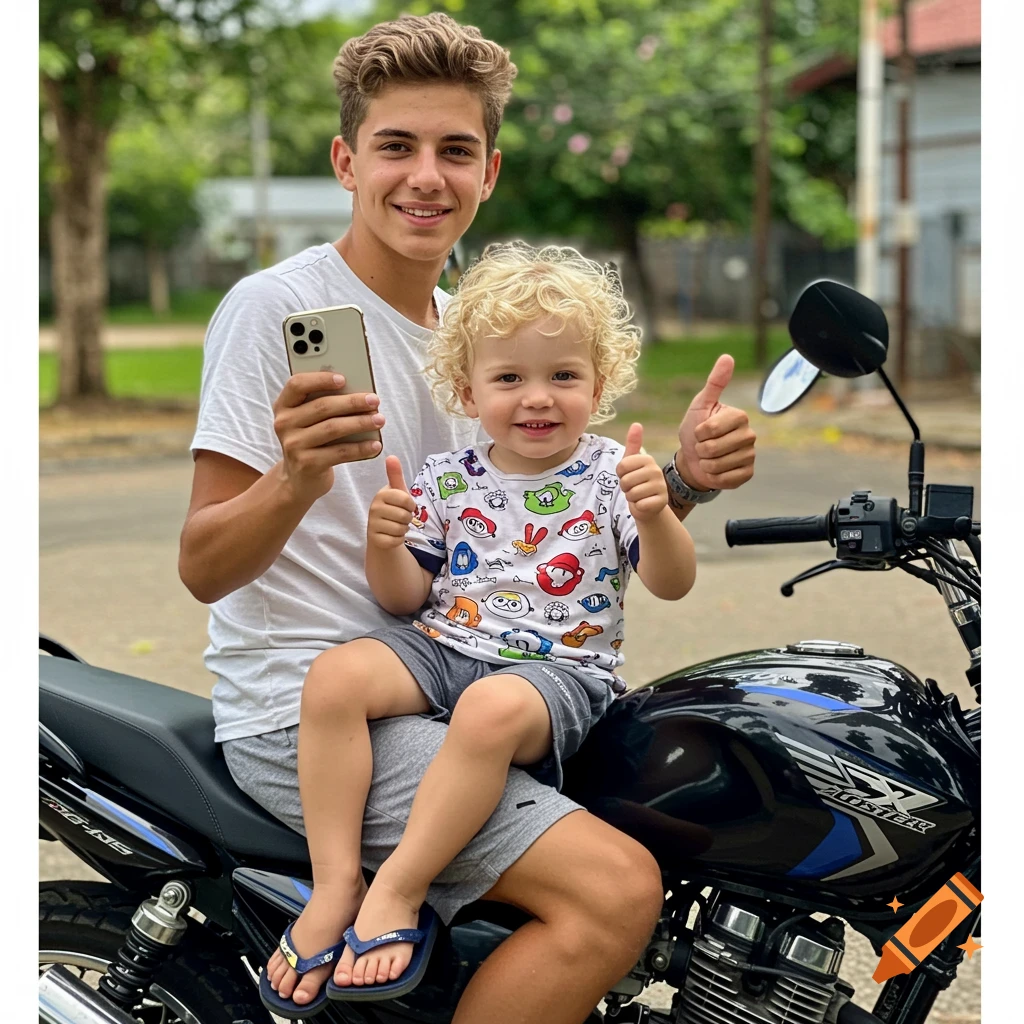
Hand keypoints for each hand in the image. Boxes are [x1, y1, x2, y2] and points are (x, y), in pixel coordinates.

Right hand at [272, 372, 384, 499]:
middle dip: (352, 402)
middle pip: (322, 407)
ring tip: (380, 420)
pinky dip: (360, 448)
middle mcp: (284, 424)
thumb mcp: (309, 420)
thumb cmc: (312, 440)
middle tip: (375, 400)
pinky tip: (376, 445)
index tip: (344, 378)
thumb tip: (359, 392)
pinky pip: (340, 452)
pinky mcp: (307, 464)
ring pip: (333, 428)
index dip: (320, 379)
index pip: (297, 384)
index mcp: (284, 406)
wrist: (299, 479)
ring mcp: (294, 445)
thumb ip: (324, 404)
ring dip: (360, 423)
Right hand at [368, 456, 417, 549]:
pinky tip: (392, 535)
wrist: (382, 529)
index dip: (411, 505)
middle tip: (400, 517)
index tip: (406, 506)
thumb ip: (395, 475)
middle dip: (408, 518)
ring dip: (403, 529)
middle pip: (405, 516)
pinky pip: (396, 540)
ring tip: (396, 525)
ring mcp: (372, 524)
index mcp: (381, 494)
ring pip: (401, 529)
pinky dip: (398, 539)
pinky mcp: (374, 539)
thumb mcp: (398, 491)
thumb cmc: (393, 507)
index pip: (407, 500)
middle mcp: (374, 508)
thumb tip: (391, 456)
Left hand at [616, 423, 668, 522]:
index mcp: (647, 459)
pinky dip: (638, 507)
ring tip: (639, 496)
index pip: (621, 466)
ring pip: (632, 493)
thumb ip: (633, 445)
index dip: (620, 474)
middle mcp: (656, 470)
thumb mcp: (631, 463)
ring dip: (631, 497)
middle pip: (626, 480)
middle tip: (634, 488)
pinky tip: (644, 504)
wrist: (649, 506)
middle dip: (625, 487)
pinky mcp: (661, 502)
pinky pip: (640, 504)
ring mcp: (661, 486)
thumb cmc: (637, 483)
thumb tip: (636, 424)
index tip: (628, 476)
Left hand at [676, 354, 755, 491]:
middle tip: (702, 447)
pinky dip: (714, 477)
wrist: (693, 459)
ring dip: (705, 464)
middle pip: (714, 448)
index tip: (699, 431)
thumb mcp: (700, 405)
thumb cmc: (695, 429)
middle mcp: (750, 435)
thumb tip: (727, 357)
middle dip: (700, 449)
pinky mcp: (747, 474)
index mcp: (739, 416)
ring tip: (707, 459)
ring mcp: (750, 455)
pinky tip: (715, 471)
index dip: (698, 433)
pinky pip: (726, 479)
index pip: (712, 429)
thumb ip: (714, 383)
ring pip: (718, 465)